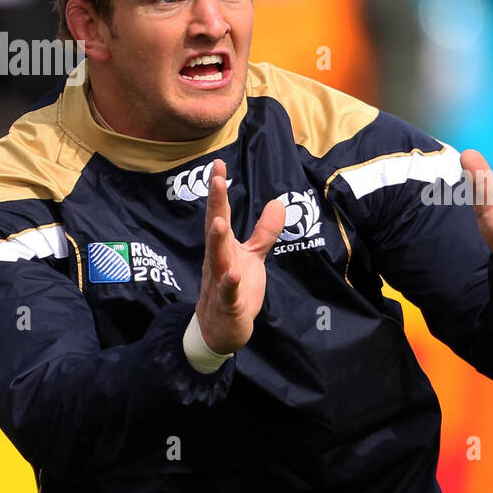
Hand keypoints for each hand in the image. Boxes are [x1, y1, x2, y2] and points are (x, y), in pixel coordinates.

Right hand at [194, 159, 287, 354]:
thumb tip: (277, 203)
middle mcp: (218, 260)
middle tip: (217, 180)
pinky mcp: (229, 304)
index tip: (219, 164)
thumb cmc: (234, 288)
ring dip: (216, 240)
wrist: (219, 329)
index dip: (219, 190)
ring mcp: (220, 281)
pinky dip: (231, 283)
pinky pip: (229, 292)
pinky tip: (235, 274)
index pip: (219, 213)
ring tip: (219, 221)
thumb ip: (264, 232)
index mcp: (223, 247)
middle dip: (216, 204)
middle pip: (215, 229)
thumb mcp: (253, 257)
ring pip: (217, 259)